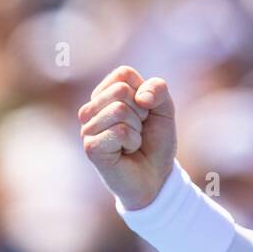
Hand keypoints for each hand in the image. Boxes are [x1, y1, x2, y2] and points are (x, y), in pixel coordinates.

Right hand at [78, 65, 176, 210]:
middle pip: (120, 90)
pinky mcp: (91, 147)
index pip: (123, 74)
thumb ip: (158, 89)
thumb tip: (141, 97)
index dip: (143, 93)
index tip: (144, 112)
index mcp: (105, 94)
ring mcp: (88, 128)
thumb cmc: (155, 141)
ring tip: (131, 141)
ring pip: (119, 110)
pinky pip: (120, 131)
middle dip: (140, 112)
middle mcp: (91, 109)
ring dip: (136, 129)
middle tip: (138, 130)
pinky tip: (126, 152)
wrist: (156, 176)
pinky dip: (132, 142)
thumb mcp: (164, 109)